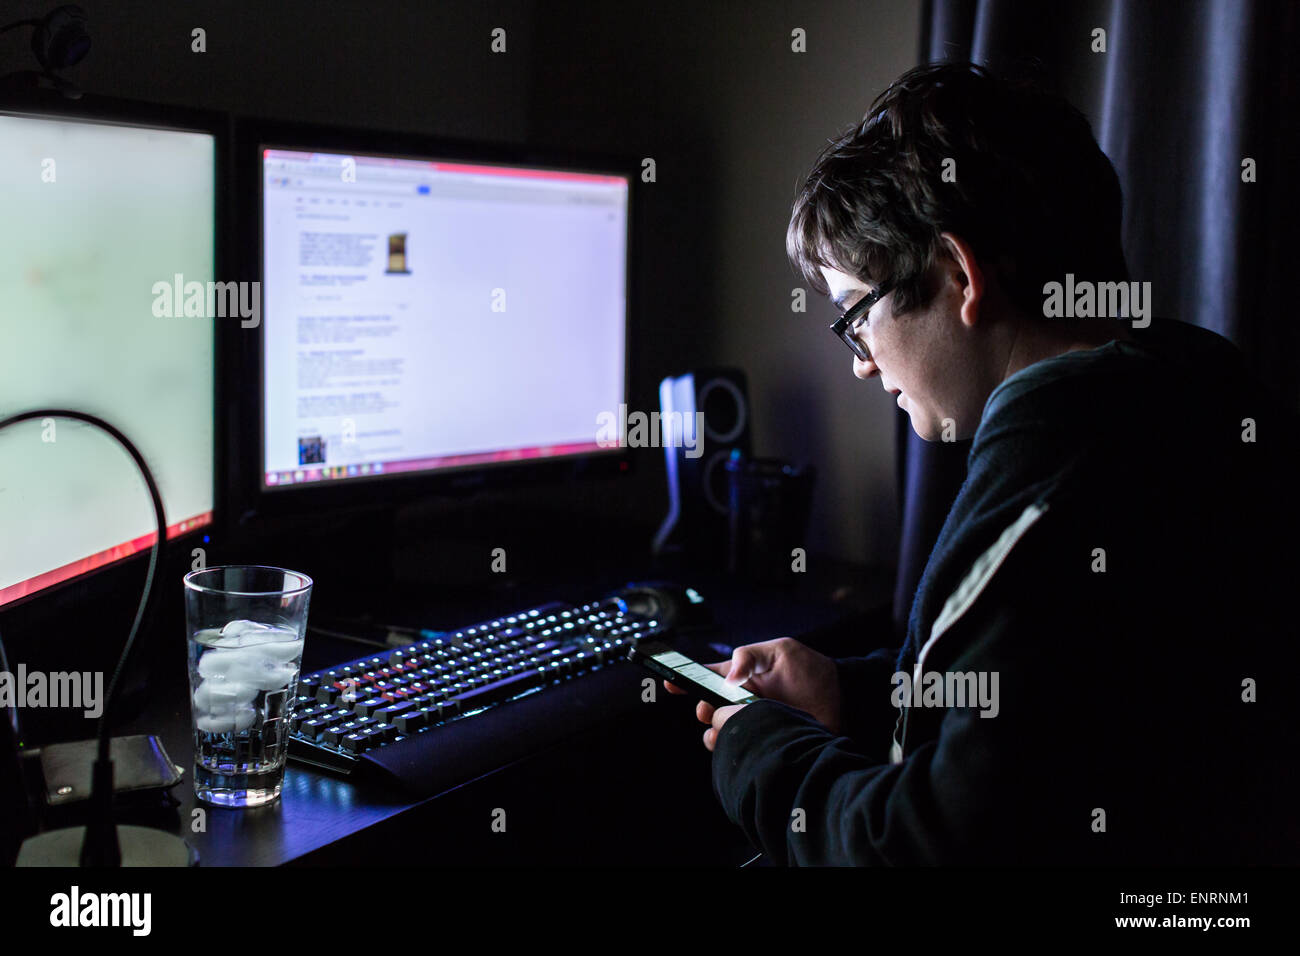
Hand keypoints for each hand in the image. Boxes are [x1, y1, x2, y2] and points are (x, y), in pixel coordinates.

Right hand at [664, 637, 842, 740]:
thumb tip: (727, 678)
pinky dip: (733, 747)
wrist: (843, 698)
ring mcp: (753, 722)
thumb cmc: (810, 669)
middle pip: (708, 708)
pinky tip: (740, 741)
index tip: (669, 683)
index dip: (685, 680)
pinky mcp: (765, 741)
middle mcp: (742, 701)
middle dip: (702, 708)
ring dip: (715, 731)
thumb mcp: (780, 651)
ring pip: (720, 731)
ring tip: (724, 728)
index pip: (706, 677)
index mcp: (741, 677)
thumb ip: (750, 656)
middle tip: (707, 709)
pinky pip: (740, 748)